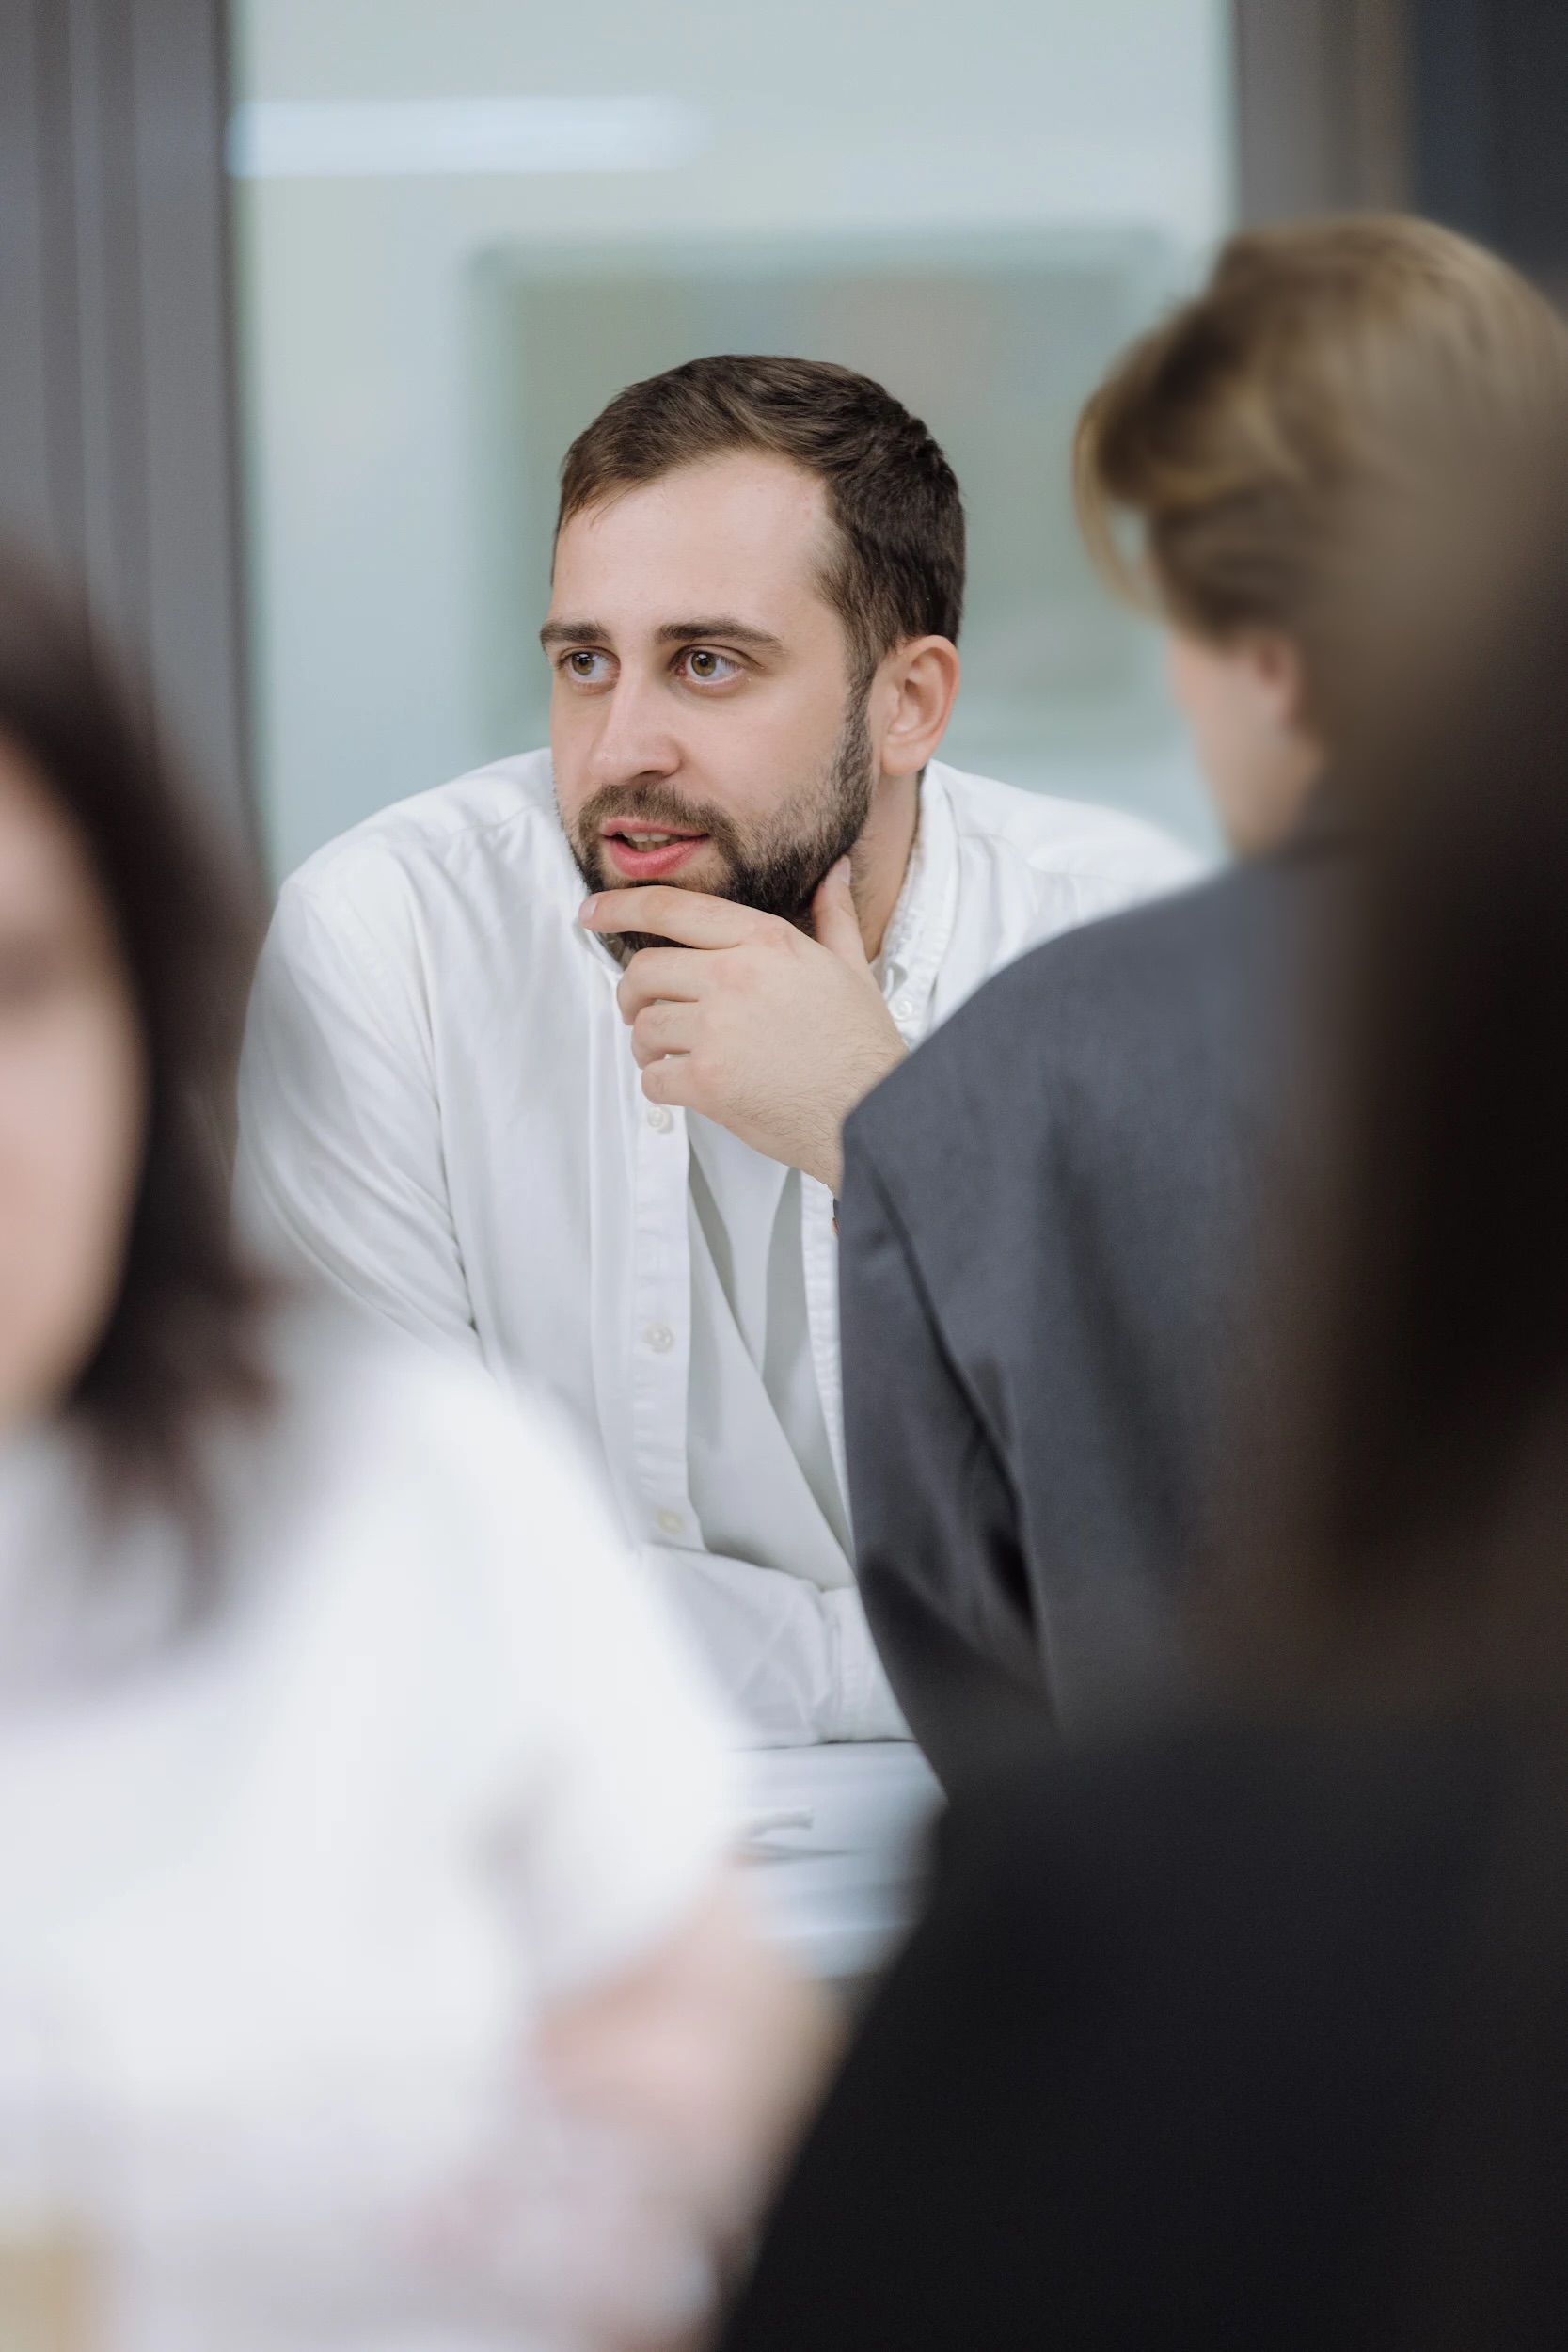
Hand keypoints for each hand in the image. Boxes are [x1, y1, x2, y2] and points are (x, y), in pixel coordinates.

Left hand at [580, 859, 907, 1191]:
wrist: (873, 1112)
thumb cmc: (862, 1045)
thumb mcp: (851, 967)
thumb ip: (832, 915)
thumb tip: (835, 869)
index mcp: (766, 942)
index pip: (673, 910)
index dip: (622, 907)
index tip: (592, 912)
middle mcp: (735, 977)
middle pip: (643, 971)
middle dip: (632, 996)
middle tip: (639, 1011)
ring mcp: (718, 1030)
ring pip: (643, 1027)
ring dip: (647, 1045)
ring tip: (671, 1055)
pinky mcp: (708, 1082)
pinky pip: (653, 1078)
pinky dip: (661, 1085)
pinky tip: (686, 1087)